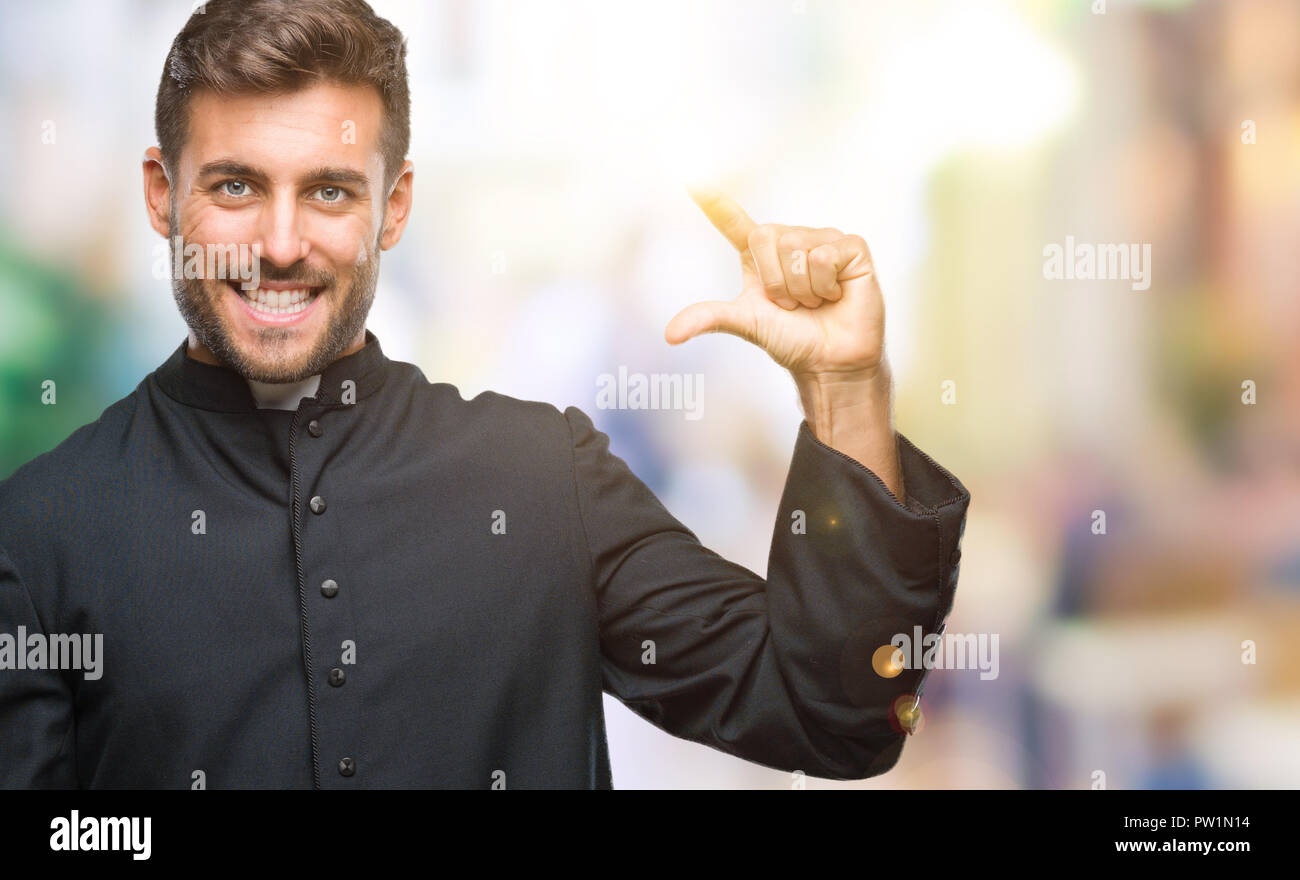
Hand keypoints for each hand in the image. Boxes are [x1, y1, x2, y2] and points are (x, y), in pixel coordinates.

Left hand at [665, 189, 886, 382]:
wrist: (830, 362)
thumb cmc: (791, 339)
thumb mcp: (745, 323)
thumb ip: (709, 319)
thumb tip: (669, 334)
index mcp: (760, 255)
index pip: (733, 221)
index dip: (715, 201)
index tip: (693, 178)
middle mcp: (790, 239)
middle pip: (765, 238)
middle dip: (776, 282)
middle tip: (793, 304)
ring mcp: (823, 239)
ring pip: (795, 249)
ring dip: (801, 289)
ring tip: (816, 301)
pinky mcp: (852, 247)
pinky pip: (824, 256)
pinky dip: (825, 285)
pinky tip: (836, 295)